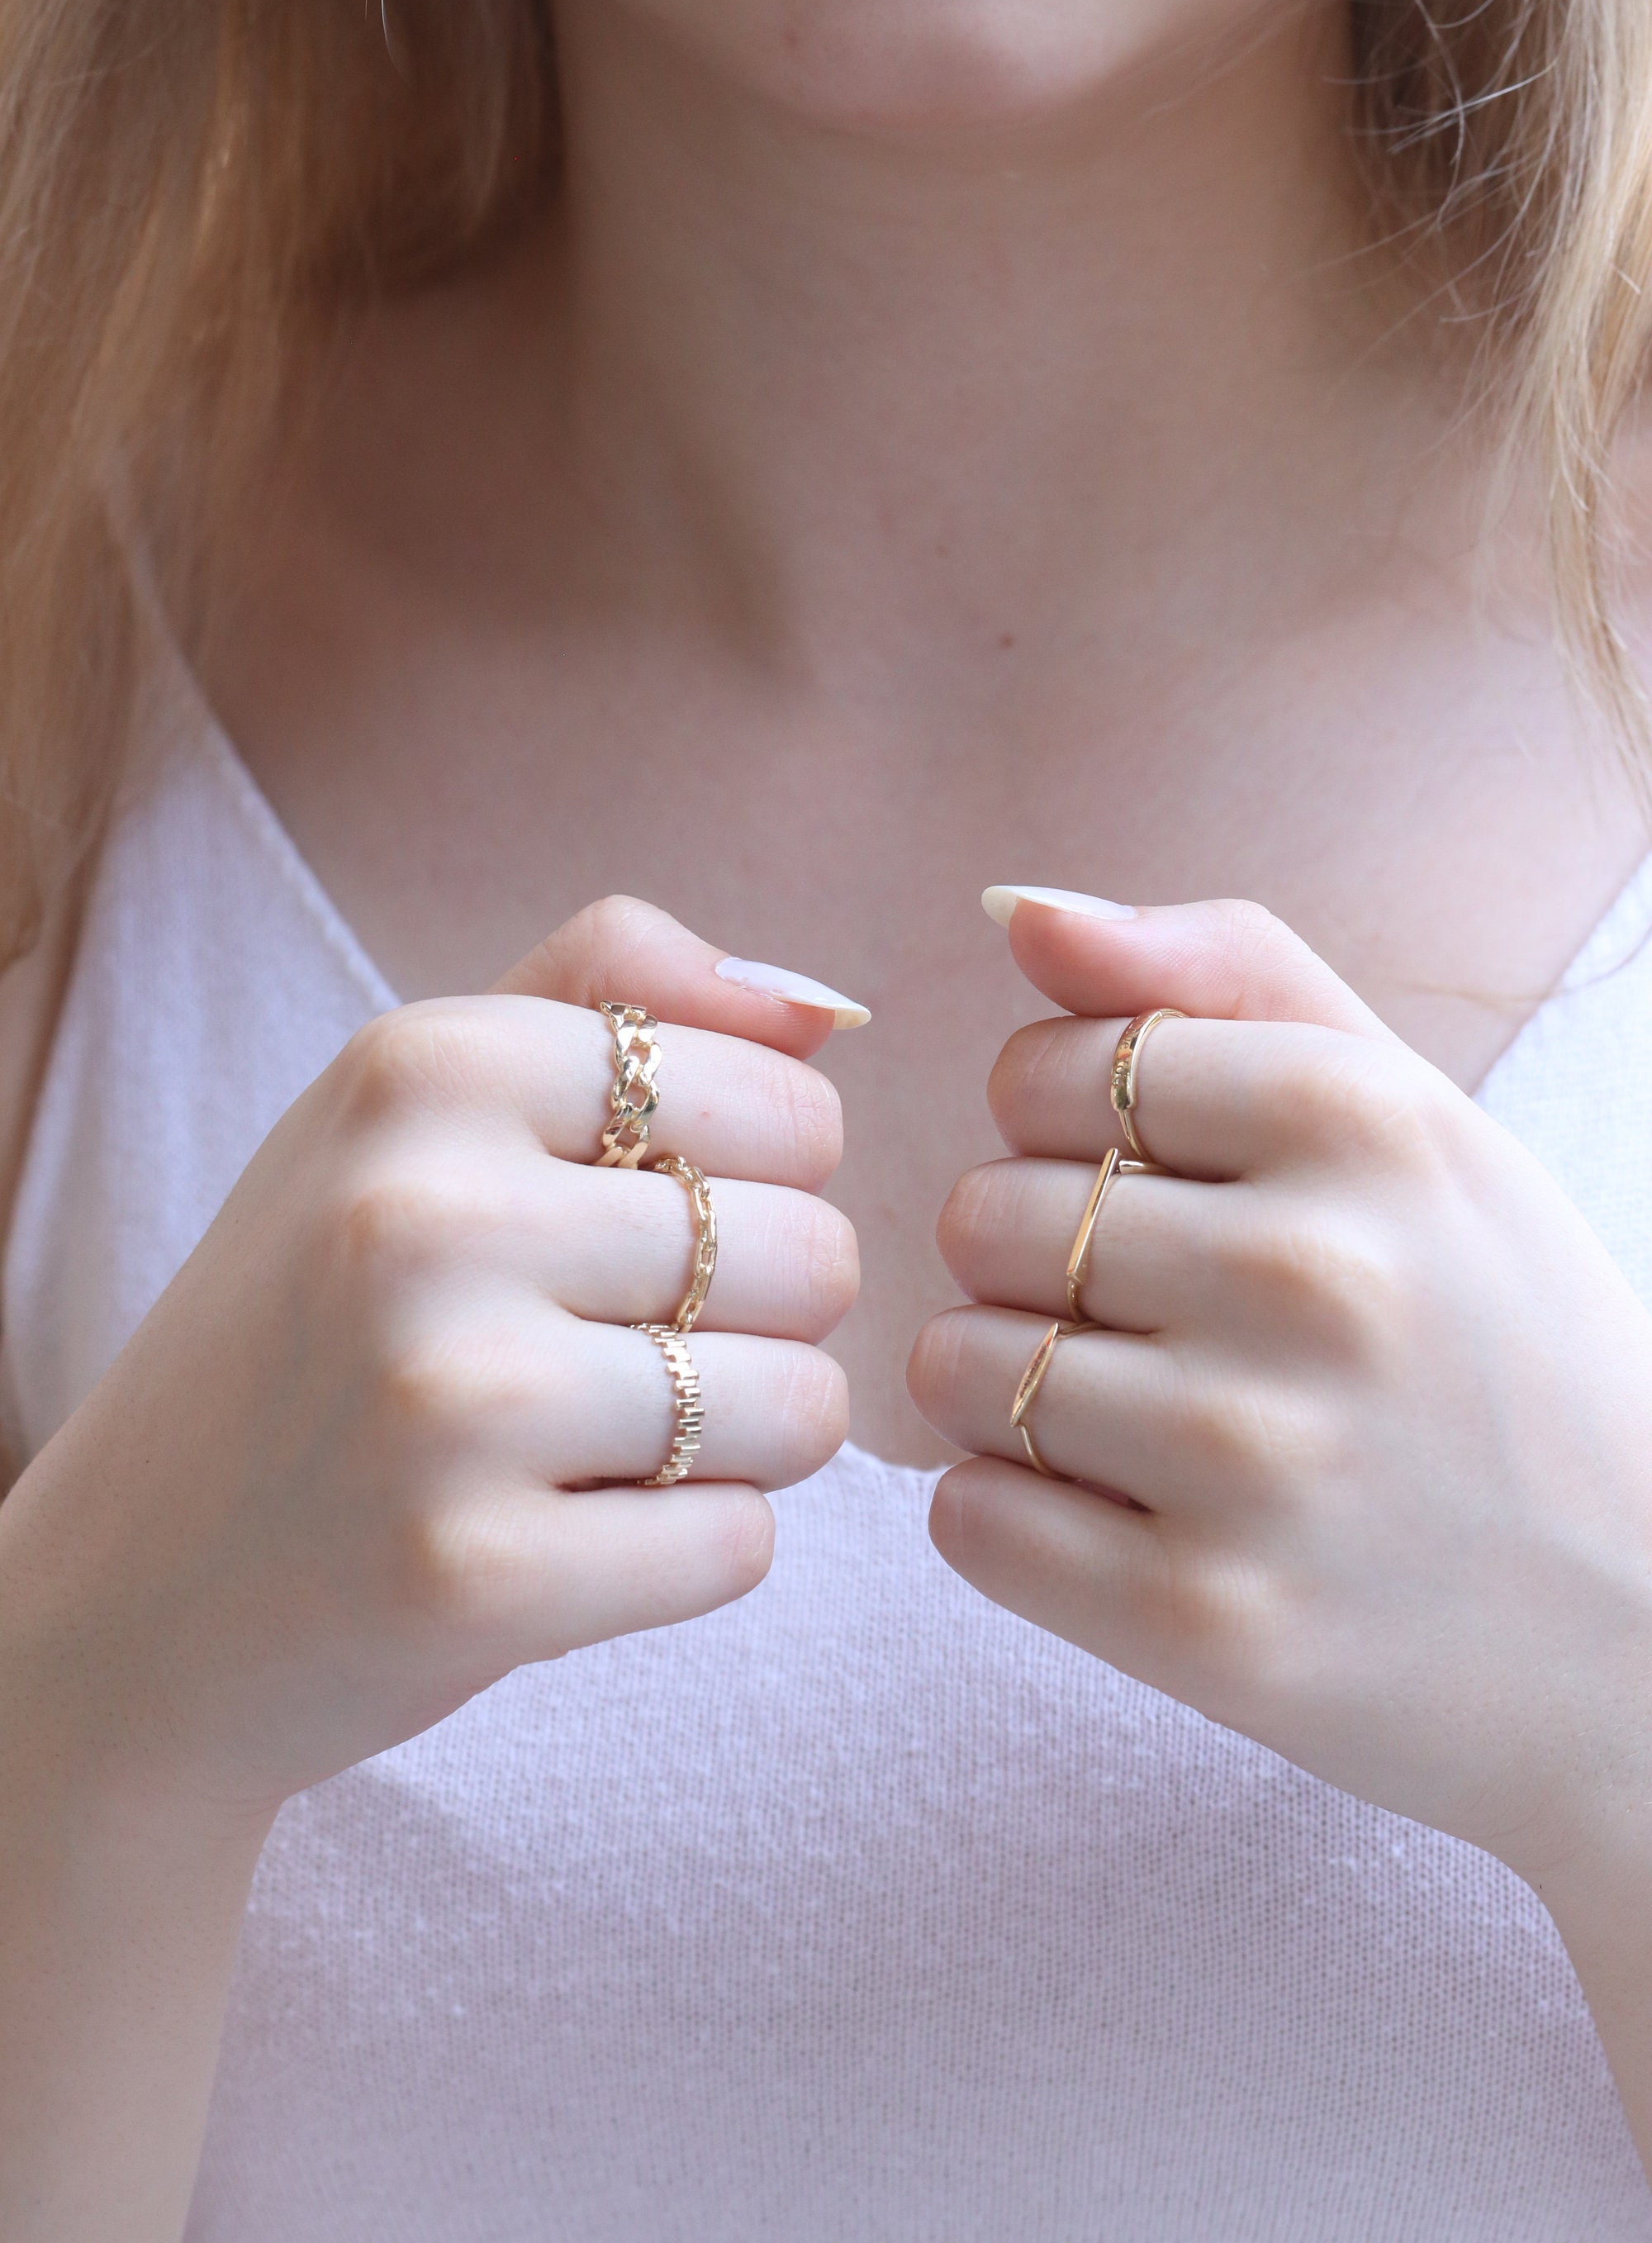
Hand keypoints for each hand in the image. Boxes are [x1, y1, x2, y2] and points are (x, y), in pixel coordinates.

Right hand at [0, 897, 856, 1821]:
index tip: (664, 1220)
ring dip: (750, 1441)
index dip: (770, 1181)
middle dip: (771, 1317)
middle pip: (814, 1252)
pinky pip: (741, 1546)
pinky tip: (579, 1533)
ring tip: (622, 1441)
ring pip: (805, 1403)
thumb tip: (829, 1009)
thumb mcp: (412, 1105)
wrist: (137, 1587)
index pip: (785, 1104)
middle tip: (642, 1347)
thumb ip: (617, 1001)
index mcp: (425, 1066)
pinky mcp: (470, 1578)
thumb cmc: (318, 1318)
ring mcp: (445, 1403)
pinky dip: (694, 1551)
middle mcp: (425, 1214)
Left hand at [915, 893, 1651, 1886]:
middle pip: (983, 1214)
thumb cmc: (1495, 1335)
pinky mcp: (1209, 1627)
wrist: (1642, 1625)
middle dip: (1036, 1262)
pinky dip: (1013, 1518)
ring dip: (1012, 1394)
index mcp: (1361, 1120)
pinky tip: (1122, 1520)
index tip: (1156, 1187)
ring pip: (953, 1366)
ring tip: (1140, 1423)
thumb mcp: (1412, 1115)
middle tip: (1157, 1322)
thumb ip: (1221, 974)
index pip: (1040, 1068)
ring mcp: (1257, 1463)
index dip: (1068, 1130)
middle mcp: (1311, 1279)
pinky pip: (968, 1519)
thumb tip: (1018, 912)